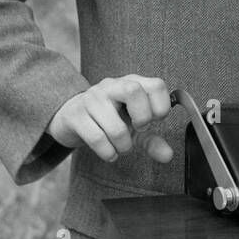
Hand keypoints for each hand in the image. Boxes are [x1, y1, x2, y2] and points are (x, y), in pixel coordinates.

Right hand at [47, 74, 174, 163]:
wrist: (70, 119)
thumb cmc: (108, 121)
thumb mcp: (133, 128)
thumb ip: (152, 140)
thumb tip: (168, 156)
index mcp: (132, 82)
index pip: (156, 85)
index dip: (161, 106)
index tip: (155, 120)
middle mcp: (112, 86)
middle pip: (134, 91)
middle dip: (142, 118)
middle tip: (139, 129)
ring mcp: (92, 99)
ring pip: (116, 126)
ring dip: (124, 146)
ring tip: (122, 148)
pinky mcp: (75, 116)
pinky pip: (97, 138)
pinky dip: (108, 152)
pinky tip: (110, 153)